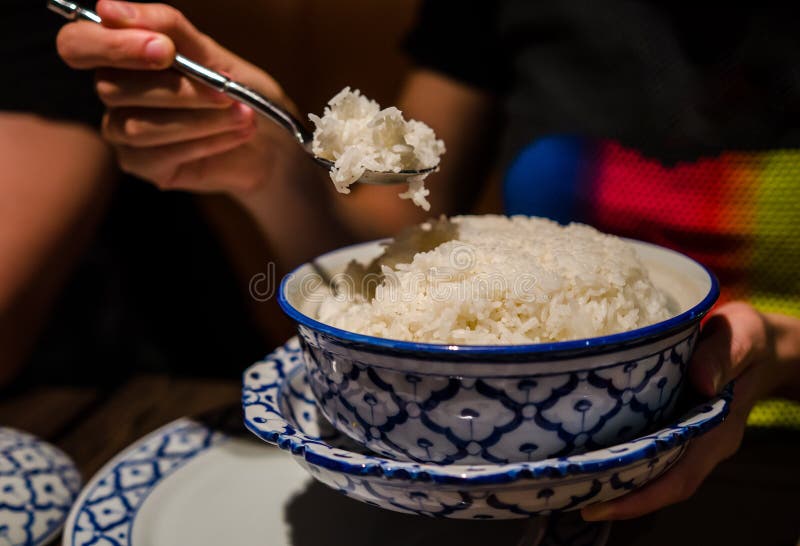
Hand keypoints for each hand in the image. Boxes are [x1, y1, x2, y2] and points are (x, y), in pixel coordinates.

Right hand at [56, 0, 308, 195]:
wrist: (271, 139)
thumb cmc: (238, 90)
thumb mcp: (211, 52)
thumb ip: (166, 27)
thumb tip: (111, 9)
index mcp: (121, 53)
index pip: (78, 44)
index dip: (111, 45)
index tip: (164, 50)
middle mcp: (113, 91)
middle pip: (111, 88)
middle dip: (178, 89)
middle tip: (225, 87)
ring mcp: (122, 131)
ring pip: (137, 126)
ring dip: (198, 118)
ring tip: (243, 113)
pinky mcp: (141, 165)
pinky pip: (158, 154)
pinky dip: (203, 141)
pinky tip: (235, 134)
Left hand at [582, 301, 799, 520]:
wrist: (758, 343)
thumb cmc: (748, 340)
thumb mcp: (741, 338)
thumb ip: (721, 358)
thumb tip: (700, 382)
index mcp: (717, 433)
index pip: (679, 478)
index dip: (642, 498)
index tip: (601, 505)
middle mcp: (699, 442)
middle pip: (657, 481)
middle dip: (616, 493)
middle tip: (570, 492)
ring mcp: (686, 434)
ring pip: (649, 466)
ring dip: (614, 474)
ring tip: (571, 477)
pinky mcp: (672, 420)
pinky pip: (645, 443)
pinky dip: (619, 449)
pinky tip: (586, 444)